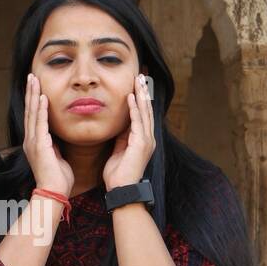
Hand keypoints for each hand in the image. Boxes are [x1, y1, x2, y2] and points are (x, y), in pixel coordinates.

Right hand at [23, 72, 73, 194]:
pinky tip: (41, 97)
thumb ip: (55, 145)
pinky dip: (40, 109)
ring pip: (32, 113)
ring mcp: (33, 142)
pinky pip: (40, 123)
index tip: (35, 86)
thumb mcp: (57, 157)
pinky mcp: (39, 146)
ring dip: (33, 95)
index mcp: (35, 142)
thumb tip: (57, 138)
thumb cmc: (58, 178)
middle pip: (29, 110)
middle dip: (30, 92)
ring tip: (34, 80)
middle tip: (31, 76)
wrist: (53, 193)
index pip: (33, 116)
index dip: (34, 100)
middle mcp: (31, 140)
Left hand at [103, 73, 154, 189]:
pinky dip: (135, 108)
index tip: (138, 84)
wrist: (122, 191)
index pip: (143, 114)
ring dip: (142, 95)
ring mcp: (147, 141)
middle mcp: (148, 138)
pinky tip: (132, 96)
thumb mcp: (119, 152)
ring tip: (139, 80)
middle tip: (142, 75)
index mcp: (143, 140)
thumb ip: (122, 138)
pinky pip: (138, 121)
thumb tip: (120, 126)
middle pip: (148, 109)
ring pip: (145, 112)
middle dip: (144, 91)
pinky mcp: (141, 144)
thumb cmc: (118, 175)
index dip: (141, 98)